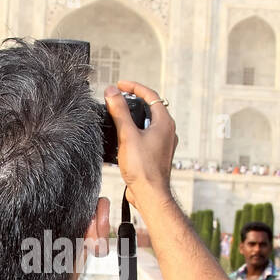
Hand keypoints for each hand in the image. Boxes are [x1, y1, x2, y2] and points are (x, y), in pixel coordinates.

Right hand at [103, 81, 177, 212]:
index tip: (119, 85)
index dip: (133, 87)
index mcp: (164, 122)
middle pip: (149, 107)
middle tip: (116, 99)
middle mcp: (167, 131)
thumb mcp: (127, 135)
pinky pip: (145, 136)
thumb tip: (112, 92)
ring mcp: (163, 143)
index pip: (150, 95)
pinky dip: (133, 132)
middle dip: (132, 101)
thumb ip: (119, 111)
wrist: (149, 193)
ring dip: (131, 118)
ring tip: (116, 118)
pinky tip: (121, 139)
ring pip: (147, 123)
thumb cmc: (143, 168)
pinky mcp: (156, 154)